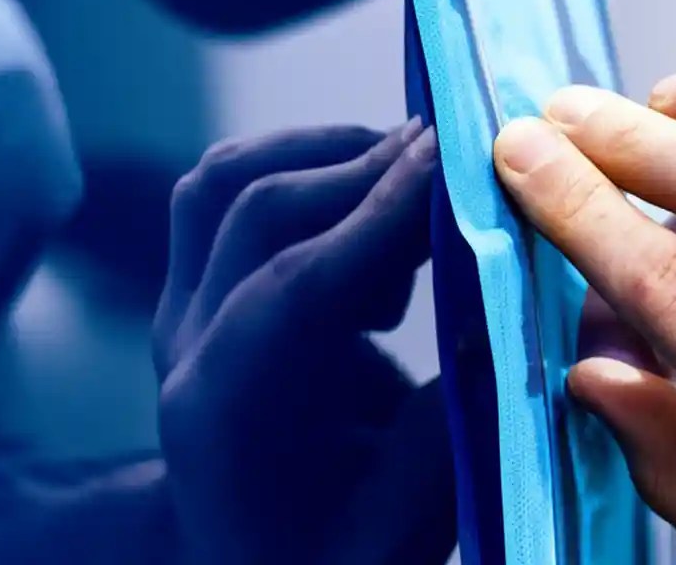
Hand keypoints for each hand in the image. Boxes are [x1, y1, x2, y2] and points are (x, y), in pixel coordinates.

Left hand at [155, 121, 453, 564]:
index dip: (380, 213)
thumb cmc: (337, 553)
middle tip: (455, 150)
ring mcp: (178, 313)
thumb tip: (498, 310)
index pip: (297, 285)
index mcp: (225, 413)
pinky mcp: (195, 291)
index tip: (453, 156)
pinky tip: (372, 207)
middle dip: (364, 166)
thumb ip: (452, 416)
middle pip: (255, 211)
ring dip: (324, 154)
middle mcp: (183, 349)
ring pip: (223, 182)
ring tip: (411, 169)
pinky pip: (226, 195)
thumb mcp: (410, 514)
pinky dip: (304, 170)